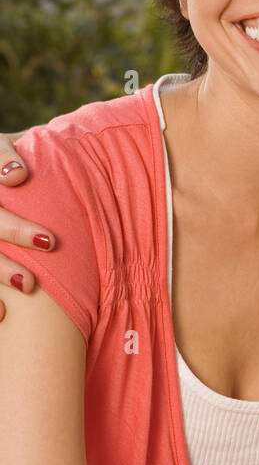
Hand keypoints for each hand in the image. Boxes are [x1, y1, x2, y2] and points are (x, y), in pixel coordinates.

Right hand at [0, 135, 53, 320]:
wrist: (6, 183)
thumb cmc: (23, 166)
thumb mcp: (27, 151)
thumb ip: (28, 156)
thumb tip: (19, 175)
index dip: (0, 162)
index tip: (19, 177)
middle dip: (13, 229)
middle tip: (48, 242)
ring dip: (1, 268)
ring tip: (28, 284)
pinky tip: (4, 312)